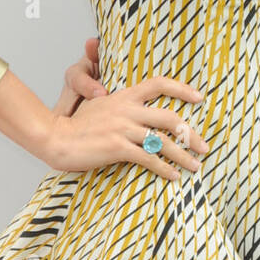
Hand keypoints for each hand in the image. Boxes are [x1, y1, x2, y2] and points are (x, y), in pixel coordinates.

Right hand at [44, 39, 208, 179]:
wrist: (55, 137)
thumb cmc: (77, 124)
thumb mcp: (100, 105)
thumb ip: (123, 106)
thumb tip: (144, 114)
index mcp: (124, 96)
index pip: (158, 83)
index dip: (181, 89)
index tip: (199, 98)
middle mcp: (127, 109)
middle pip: (169, 118)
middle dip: (190, 134)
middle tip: (204, 147)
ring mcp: (122, 128)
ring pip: (162, 141)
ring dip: (183, 155)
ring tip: (195, 166)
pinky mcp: (117, 147)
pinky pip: (148, 159)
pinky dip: (164, 168)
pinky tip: (173, 176)